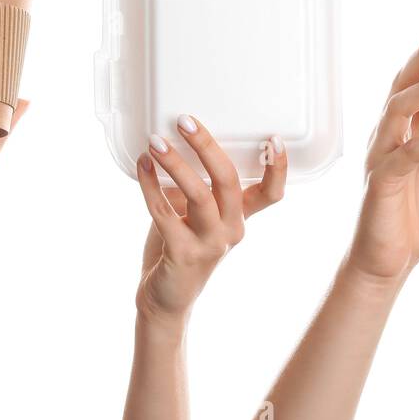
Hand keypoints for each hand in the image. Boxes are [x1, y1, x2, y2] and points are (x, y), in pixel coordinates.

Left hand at [133, 116, 286, 327]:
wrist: (166, 298)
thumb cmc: (181, 247)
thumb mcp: (195, 214)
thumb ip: (193, 186)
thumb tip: (173, 142)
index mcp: (240, 218)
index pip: (272, 194)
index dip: (278, 168)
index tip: (274, 139)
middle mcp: (232, 230)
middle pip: (230, 182)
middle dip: (207, 147)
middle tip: (185, 121)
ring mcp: (210, 244)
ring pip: (198, 195)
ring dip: (175, 163)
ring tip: (155, 141)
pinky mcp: (182, 253)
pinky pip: (164, 212)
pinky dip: (149, 185)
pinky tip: (141, 165)